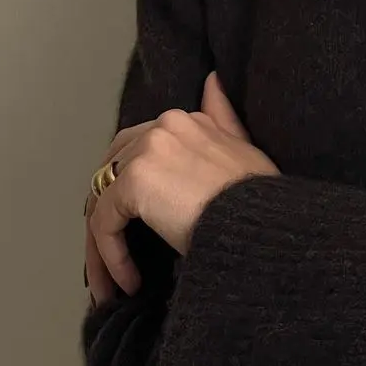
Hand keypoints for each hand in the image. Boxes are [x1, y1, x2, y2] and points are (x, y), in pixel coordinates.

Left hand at [83, 71, 279, 304]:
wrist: (263, 221)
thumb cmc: (260, 198)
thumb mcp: (244, 149)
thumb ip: (222, 118)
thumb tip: (212, 81)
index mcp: (186, 120)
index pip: (136, 151)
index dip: (127, 195)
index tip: (130, 233)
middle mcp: (163, 126)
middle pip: (110, 173)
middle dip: (106, 219)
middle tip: (111, 262)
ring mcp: (147, 150)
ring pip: (101, 202)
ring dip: (102, 248)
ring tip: (112, 285)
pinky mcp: (134, 180)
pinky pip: (105, 223)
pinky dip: (111, 256)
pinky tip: (129, 281)